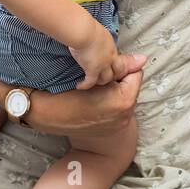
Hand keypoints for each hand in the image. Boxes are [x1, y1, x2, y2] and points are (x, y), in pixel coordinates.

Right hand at [27, 65, 145, 137]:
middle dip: (120, 80)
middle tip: (101, 77)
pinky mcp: (110, 131)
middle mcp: (125, 116)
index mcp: (124, 101)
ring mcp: (118, 126)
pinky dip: (110, 103)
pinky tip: (95, 99)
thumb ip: (122, 66)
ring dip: (115, 92)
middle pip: (131, 88)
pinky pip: (117, 111)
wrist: (45, 113)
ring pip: (124, 99)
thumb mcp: (95, 75)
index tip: (108, 66)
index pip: (136, 74)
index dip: (122, 67)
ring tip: (97, 88)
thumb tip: (144, 58)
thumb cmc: (67, 89)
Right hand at [68, 23, 124, 89]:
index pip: (118, 59)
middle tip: (105, 78)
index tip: (110, 66)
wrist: (84, 31)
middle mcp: (110, 56)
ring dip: (100, 81)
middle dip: (114, 75)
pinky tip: (79, 85)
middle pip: (118, 71)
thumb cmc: (87, 27)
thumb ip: (98, 37)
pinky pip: (91, 82)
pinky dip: (85, 85)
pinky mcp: (93, 70)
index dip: (115, 64)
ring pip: (106, 78)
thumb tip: (93, 35)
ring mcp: (103, 65)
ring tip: (93, 82)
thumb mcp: (97, 31)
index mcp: (111, 46)